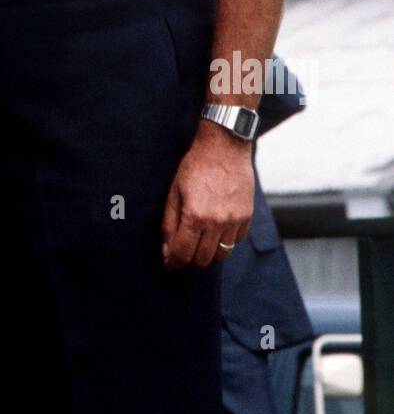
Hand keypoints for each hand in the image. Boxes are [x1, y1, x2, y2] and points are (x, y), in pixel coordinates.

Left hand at [161, 122, 253, 270]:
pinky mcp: (247, 216)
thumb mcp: (174, 191)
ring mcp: (234, 220)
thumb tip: (166, 251)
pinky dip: (226, 241)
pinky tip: (217, 230)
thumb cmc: (195, 167)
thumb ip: (169, 223)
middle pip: (203, 260)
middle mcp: (216, 222)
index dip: (173, 264)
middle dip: (190, 262)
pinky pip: (236, 241)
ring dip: (209, 254)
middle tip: (184, 255)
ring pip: (222, 255)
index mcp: (194, 216)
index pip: (182, 254)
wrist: (224, 147)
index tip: (169, 266)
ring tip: (200, 243)